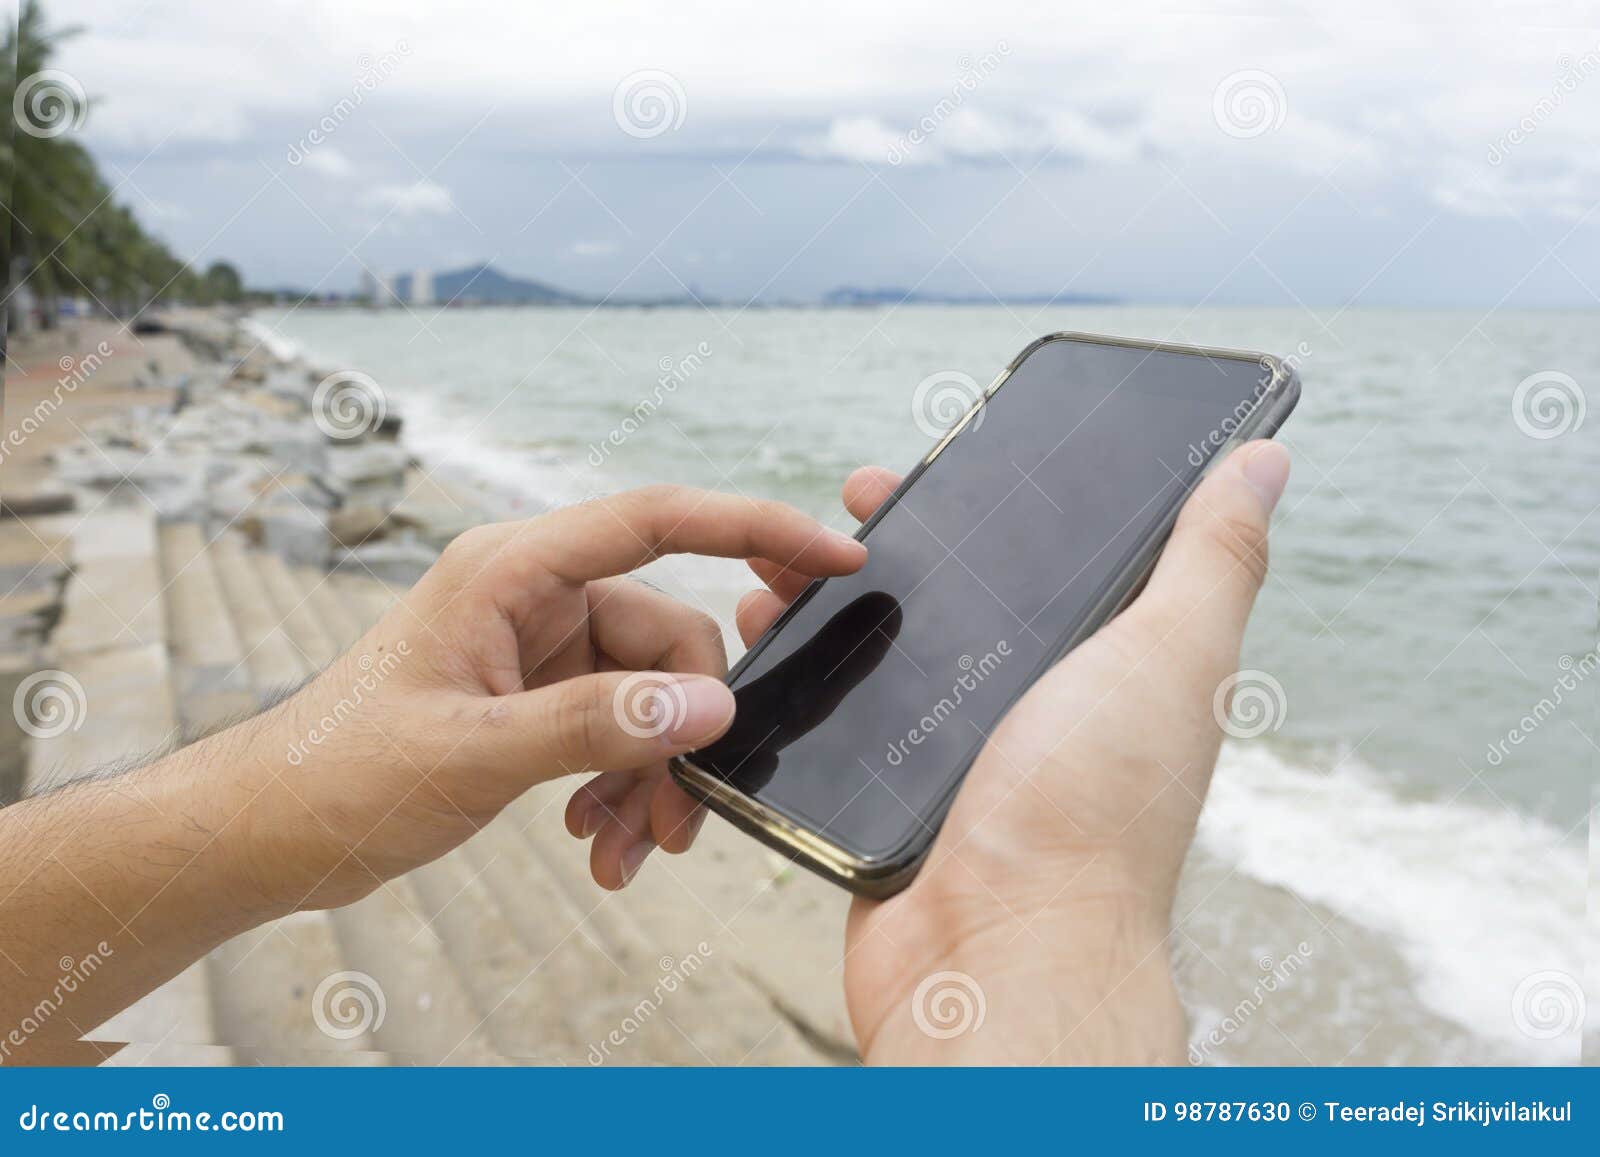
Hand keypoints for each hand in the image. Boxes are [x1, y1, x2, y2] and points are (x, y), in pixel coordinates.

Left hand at [241, 486, 866, 909]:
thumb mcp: (473, 752)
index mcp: (511, 570)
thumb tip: (715, 706)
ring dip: (652, 778)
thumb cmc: (341, 773)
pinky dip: (622, 787)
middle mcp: (535, 596)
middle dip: (683, 735)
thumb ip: (597, 723)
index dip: (754, 525)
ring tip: (626, 851)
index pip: (657, 520)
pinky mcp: (538, 696)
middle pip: (667, 641)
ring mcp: (539, 647)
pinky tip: (599, 841)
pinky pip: (618, 729)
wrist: (272, 831)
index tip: (835, 556)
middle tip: (682, 822)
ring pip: (649, 697)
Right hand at [733, 442, 1289, 1064]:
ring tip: (780, 565)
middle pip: (951, 598)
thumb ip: (1210, 561)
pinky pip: (839, 720)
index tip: (943, 454)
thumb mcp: (1168, 658)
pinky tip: (763, 639)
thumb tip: (1267, 458)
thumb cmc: (1095, 813)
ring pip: (883, 653)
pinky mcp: (888, 797)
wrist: (997, 955)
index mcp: (1102, 668)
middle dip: (895, 542)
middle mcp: (1031, 708)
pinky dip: (800, 677)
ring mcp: (955, 754)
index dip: (997, 500)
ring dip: (832, 602)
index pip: (1048, 559)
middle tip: (846, 507)